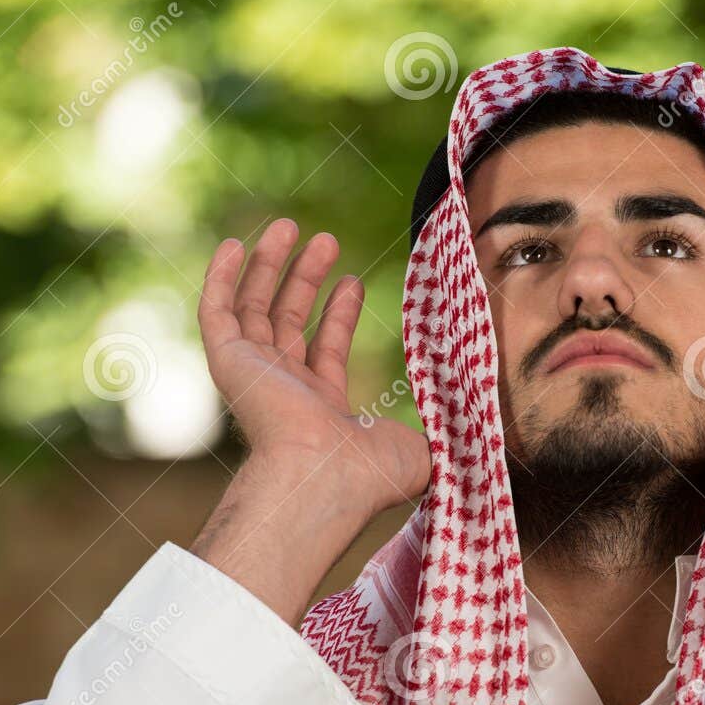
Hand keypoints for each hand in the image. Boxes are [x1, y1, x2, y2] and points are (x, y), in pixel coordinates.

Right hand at [199, 218, 429, 514]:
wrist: (325, 477)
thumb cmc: (374, 474)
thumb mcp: (429, 445)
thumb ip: (449, 422)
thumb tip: (488, 417)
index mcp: (323, 413)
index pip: (325, 352)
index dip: (338, 314)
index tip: (352, 279)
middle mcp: (284, 393)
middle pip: (287, 324)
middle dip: (306, 279)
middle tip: (324, 240)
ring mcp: (255, 378)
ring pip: (253, 310)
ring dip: (270, 267)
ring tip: (291, 227)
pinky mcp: (230, 363)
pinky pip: (216, 313)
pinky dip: (221, 278)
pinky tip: (235, 244)